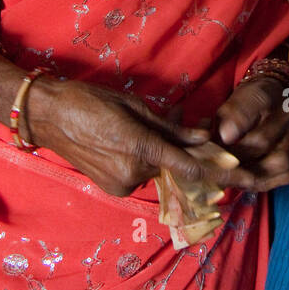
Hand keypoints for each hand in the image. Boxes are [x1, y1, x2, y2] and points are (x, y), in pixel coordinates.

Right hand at [26, 77, 258, 197]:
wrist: (48, 117)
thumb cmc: (91, 101)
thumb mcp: (135, 106)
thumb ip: (170, 127)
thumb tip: (203, 136)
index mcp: (140, 148)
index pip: (188, 164)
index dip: (216, 168)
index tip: (240, 171)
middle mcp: (133, 174)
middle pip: (174, 167)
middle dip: (181, 152)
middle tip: (177, 128)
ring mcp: (121, 184)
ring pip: (157, 172)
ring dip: (160, 157)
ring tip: (137, 131)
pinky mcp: (113, 189)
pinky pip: (140, 176)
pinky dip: (143, 162)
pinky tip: (128, 142)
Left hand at [213, 75, 288, 190]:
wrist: (274, 101)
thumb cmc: (246, 106)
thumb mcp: (230, 104)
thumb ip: (223, 120)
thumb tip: (220, 138)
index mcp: (267, 94)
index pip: (255, 105)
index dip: (238, 123)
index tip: (224, 137)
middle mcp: (288, 112)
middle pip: (264, 140)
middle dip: (237, 156)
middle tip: (219, 166)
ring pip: (279, 161)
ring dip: (253, 174)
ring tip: (234, 177)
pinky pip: (286, 174)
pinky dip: (265, 182)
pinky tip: (248, 182)